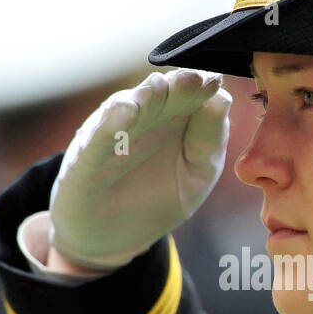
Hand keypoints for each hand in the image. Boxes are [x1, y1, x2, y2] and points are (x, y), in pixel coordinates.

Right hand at [48, 68, 230, 269]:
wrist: (111, 235)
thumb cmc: (159, 196)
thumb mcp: (197, 172)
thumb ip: (210, 138)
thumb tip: (223, 99)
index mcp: (178, 117)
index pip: (196, 93)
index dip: (205, 86)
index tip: (218, 82)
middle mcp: (147, 116)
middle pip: (166, 93)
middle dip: (180, 85)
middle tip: (196, 78)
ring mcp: (116, 131)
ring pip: (133, 106)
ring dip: (148, 95)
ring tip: (161, 86)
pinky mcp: (89, 154)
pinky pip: (102, 135)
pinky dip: (113, 122)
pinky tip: (127, 110)